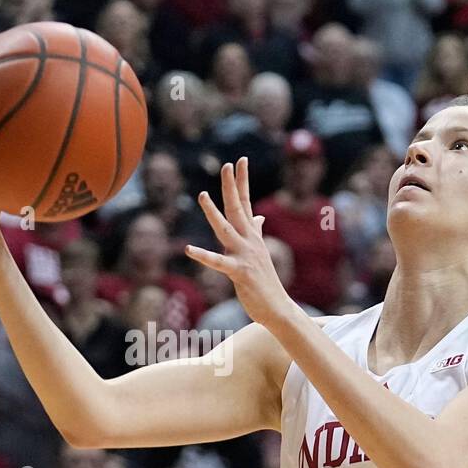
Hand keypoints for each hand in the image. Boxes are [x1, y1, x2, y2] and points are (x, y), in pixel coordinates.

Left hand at [186, 158, 295, 329]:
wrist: (278, 307)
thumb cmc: (265, 281)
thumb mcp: (260, 252)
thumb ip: (256, 231)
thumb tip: (259, 216)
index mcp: (252, 235)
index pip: (246, 202)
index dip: (242, 181)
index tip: (240, 160)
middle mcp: (249, 241)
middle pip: (238, 208)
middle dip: (231, 186)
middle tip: (226, 165)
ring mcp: (245, 255)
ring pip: (225, 229)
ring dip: (213, 212)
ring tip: (201, 195)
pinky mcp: (239, 273)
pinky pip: (218, 262)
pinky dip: (203, 255)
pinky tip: (189, 248)